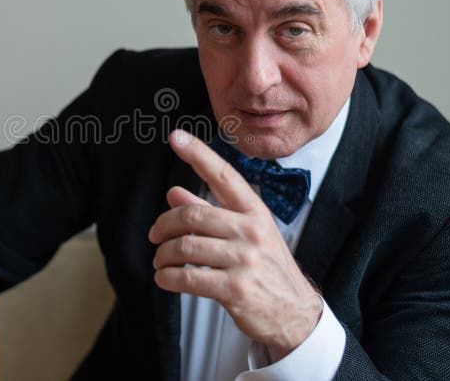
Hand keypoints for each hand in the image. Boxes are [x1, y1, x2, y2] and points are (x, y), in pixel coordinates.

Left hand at [148, 129, 322, 360]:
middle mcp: (251, 231)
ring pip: (186, 246)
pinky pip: (189, 277)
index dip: (198, 154)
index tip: (176, 137)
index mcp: (255, 212)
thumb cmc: (266, 269)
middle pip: (193, 214)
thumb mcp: (246, 234)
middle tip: (154, 235)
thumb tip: (174, 192)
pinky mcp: (236, 288)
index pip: (223, 175)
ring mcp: (245, 260)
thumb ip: (209, 211)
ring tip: (160, 261)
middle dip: (164, 224)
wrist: (295, 313)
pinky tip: (165, 279)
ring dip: (163, 255)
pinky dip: (169, 278)